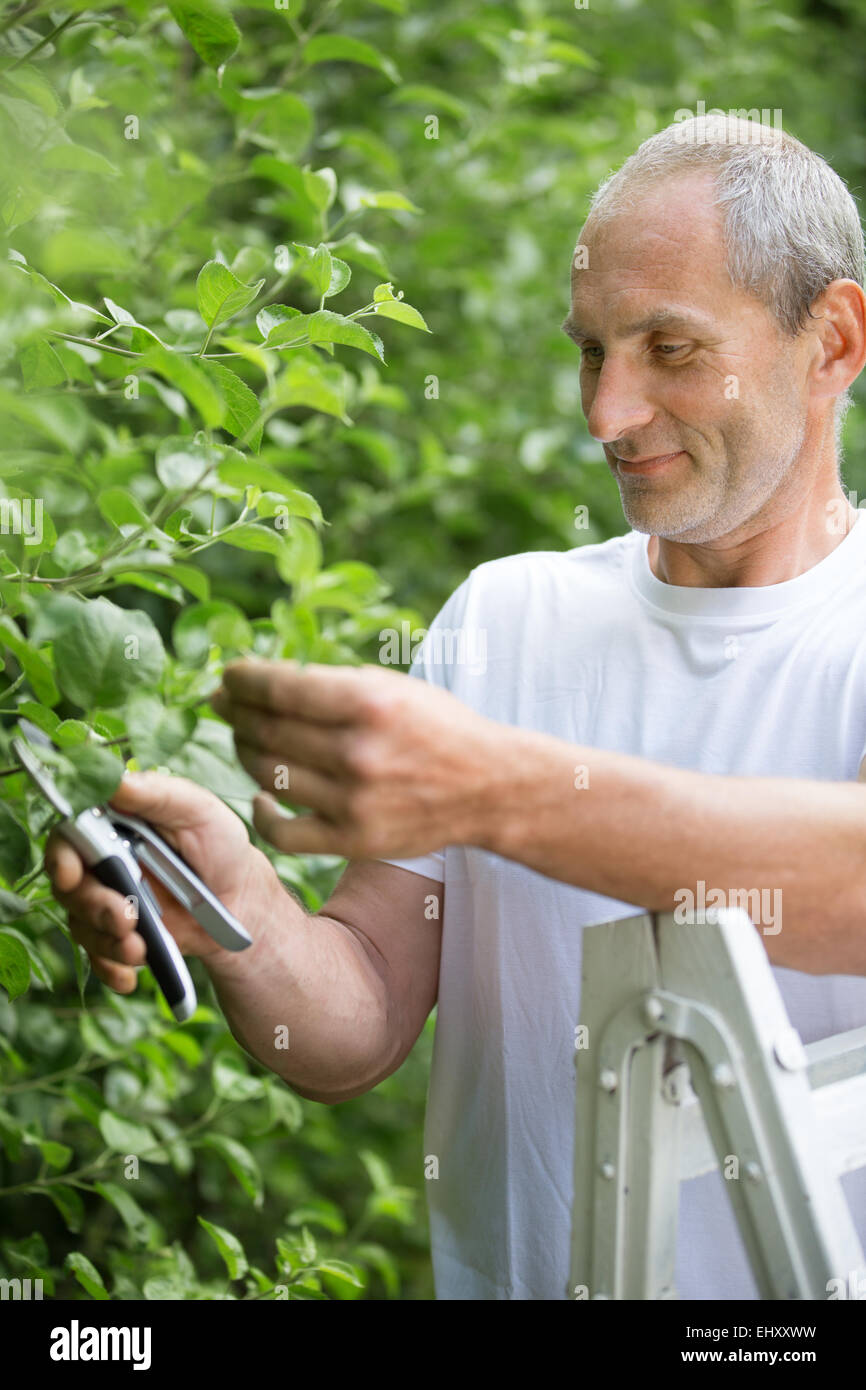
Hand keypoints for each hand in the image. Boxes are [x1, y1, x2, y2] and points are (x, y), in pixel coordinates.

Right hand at [45, 771, 264, 996]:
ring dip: (107, 941)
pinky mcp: (118, 935)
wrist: (240, 900)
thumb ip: (159, 794)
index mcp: (113, 825)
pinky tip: (130, 977)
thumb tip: (115, 780)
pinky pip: (99, 957)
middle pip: (69, 887)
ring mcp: (108, 901)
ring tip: (141, 948)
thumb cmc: (219, 845)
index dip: (61, 856)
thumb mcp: (198, 811)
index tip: (71, 875)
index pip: (69, 836)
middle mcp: (102, 863)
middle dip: (93, 907)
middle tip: (125, 918)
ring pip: (81, 924)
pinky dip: (111, 969)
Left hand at [211, 657, 501, 859]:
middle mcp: (358, 752)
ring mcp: (353, 802)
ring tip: (244, 739)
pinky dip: (262, 812)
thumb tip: (265, 679)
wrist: (489, 787)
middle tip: (224, 704)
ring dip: (244, 753)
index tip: (228, 677)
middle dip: (235, 713)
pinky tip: (261, 795)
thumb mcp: (394, 687)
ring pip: (268, 775)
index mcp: (369, 703)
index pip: (279, 688)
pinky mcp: (353, 840)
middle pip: (266, 731)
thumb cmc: (438, 728)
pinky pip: (284, 832)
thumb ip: (334, 683)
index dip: (242, 681)